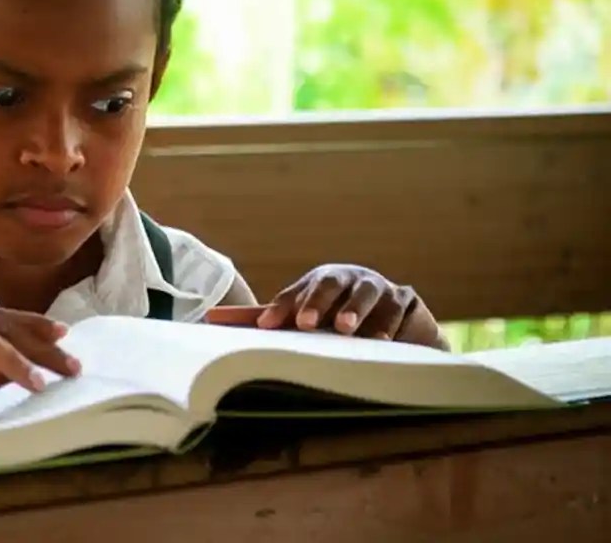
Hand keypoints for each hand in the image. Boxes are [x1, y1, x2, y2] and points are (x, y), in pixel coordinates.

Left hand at [208, 264, 446, 349]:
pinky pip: (396, 308)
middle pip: (330, 282)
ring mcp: (378, 286)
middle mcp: (347, 279)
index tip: (265, 326)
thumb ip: (269, 320)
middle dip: (316, 301)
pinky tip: (380, 339)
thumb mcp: (309, 321)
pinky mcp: (405, 299)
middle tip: (305, 324)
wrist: (398, 322)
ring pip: (366, 292)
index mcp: (318, 282)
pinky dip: (388, 324)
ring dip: (355, 310)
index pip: (295, 292)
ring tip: (345, 330)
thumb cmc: (340, 321)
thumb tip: (214, 320)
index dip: (280, 307)